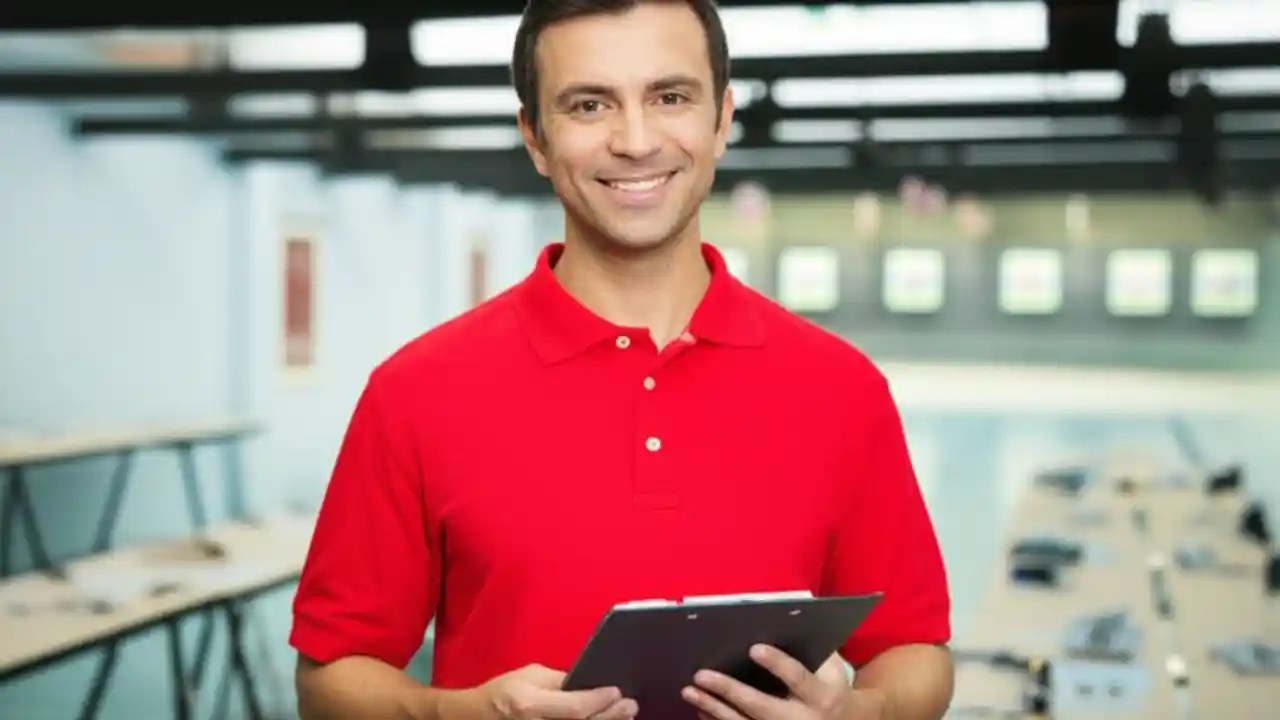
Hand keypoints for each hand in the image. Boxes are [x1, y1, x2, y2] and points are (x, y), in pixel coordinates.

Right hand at [467, 663, 638, 719]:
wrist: (475, 718)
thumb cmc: (503, 692)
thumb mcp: (530, 676)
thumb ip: (560, 681)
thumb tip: (590, 683)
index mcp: (530, 706)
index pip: (575, 707)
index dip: (599, 700)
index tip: (616, 691)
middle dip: (611, 716)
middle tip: (630, 705)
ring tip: (624, 717)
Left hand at [682, 646, 883, 719]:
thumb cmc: (831, 687)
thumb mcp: (832, 669)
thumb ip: (811, 649)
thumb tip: (779, 622)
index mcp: (821, 697)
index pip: (798, 679)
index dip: (777, 664)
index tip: (754, 648)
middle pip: (761, 707)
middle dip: (730, 691)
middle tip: (702, 674)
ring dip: (714, 708)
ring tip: (690, 690)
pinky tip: (700, 707)